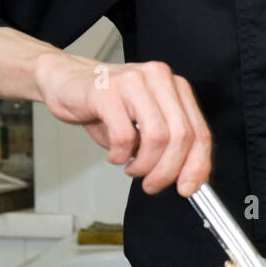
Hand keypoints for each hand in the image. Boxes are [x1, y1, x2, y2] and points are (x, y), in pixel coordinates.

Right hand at [34, 52, 211, 195]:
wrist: (65, 81)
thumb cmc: (105, 103)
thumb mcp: (143, 121)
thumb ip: (167, 143)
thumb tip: (185, 178)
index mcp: (174, 86)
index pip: (199, 131)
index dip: (197, 165)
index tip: (188, 188)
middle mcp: (159, 78)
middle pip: (181, 136)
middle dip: (168, 171)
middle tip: (153, 184)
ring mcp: (134, 82)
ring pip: (157, 138)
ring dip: (144, 165)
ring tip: (131, 168)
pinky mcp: (108, 92)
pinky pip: (124, 137)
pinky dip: (119, 156)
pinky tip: (114, 156)